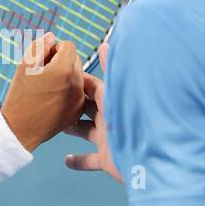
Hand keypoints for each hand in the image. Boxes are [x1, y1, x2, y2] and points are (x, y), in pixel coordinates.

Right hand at [0, 32, 84, 151]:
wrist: (19, 130)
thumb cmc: (19, 96)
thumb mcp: (24, 66)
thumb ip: (40, 46)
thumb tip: (52, 38)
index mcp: (64, 70)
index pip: (69, 46)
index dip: (54, 49)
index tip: (42, 61)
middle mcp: (76, 83)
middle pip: (75, 60)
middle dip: (61, 62)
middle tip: (42, 75)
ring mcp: (78, 99)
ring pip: (77, 77)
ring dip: (64, 77)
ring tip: (46, 89)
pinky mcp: (77, 111)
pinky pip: (77, 93)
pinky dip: (67, 92)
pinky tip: (51, 100)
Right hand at [63, 42, 121, 182]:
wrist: (151, 158)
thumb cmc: (135, 121)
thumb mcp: (118, 92)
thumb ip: (110, 69)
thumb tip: (105, 44)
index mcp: (112, 102)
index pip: (93, 87)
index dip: (78, 81)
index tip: (62, 74)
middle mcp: (109, 119)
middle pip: (87, 108)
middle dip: (72, 102)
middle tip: (53, 97)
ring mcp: (108, 140)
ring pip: (85, 131)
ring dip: (70, 127)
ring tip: (54, 123)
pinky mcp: (108, 160)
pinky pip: (90, 160)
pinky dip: (78, 161)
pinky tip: (66, 160)